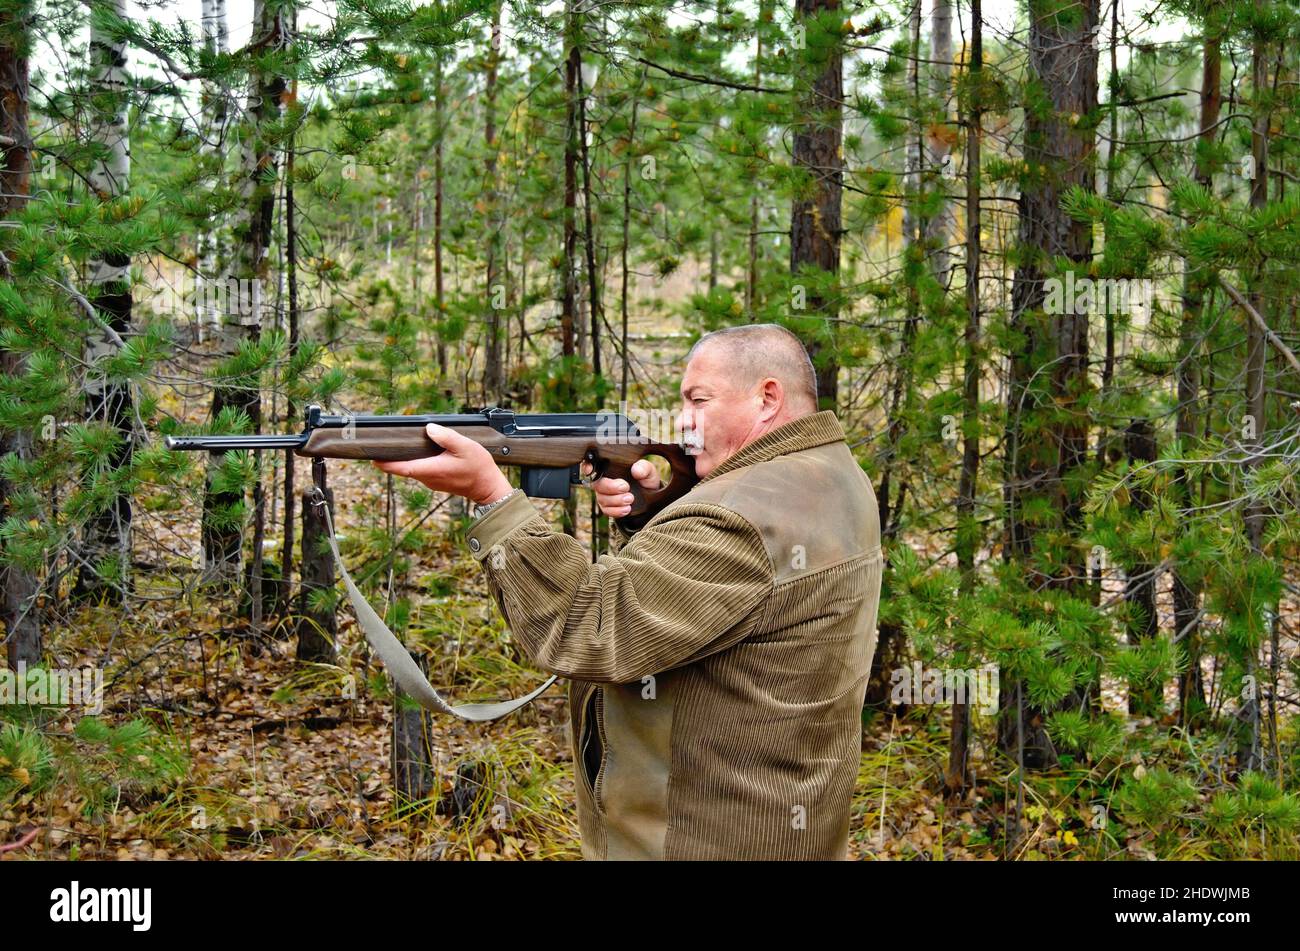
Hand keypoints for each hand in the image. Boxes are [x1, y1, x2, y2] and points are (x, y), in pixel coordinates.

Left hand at [374, 423, 512, 505]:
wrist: (488, 486)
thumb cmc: (478, 468)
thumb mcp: (465, 447)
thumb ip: (446, 436)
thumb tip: (430, 429)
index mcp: (431, 469)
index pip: (402, 468)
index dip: (386, 464)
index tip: (373, 458)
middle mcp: (428, 478)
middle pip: (404, 468)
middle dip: (393, 458)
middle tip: (382, 445)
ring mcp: (432, 481)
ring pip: (413, 469)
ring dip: (405, 459)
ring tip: (400, 445)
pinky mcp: (437, 481)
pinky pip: (421, 470)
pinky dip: (416, 461)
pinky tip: (420, 451)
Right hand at [584, 458, 661, 518]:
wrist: (651, 498)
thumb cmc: (646, 480)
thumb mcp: (649, 471)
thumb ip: (644, 468)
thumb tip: (636, 469)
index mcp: (612, 467)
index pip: (593, 465)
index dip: (587, 466)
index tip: (590, 469)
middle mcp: (605, 480)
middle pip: (597, 484)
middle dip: (610, 487)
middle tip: (626, 488)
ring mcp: (605, 494)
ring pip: (601, 499)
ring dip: (616, 500)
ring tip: (630, 499)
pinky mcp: (608, 507)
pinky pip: (606, 510)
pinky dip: (616, 511)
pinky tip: (627, 509)